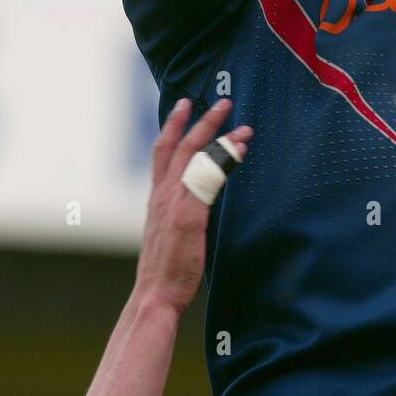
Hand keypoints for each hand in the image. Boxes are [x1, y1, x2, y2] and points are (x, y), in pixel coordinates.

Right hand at [134, 97, 252, 314]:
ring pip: (196, 157)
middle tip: (221, 101)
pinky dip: (225, 160)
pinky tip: (240, 150)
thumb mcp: (169, 233)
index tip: (184, 105)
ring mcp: (176, 204)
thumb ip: (179, 213)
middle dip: (200, 120)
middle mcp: (163, 195)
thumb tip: (194, 203)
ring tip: (241, 123)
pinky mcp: (189, 216)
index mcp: (157, 198)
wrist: (154, 294)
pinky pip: (208, 179)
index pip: (163, 152)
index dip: (173, 126)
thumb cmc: (164, 269)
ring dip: (219, 135)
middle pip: (181, 146)